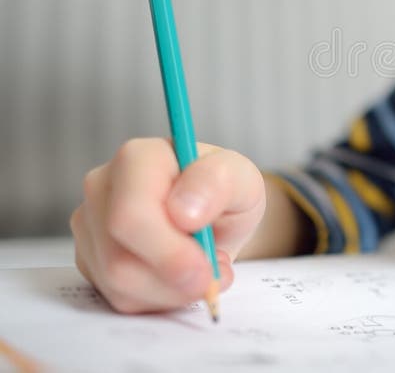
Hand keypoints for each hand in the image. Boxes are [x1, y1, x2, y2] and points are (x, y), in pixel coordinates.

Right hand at [70, 138, 265, 313]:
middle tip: (210, 279)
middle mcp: (103, 188)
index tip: (203, 266)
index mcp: (138, 158)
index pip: (131, 215)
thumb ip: (219, 183)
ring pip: (119, 283)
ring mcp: (91, 225)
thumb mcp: (243, 179)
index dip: (167, 251)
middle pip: (119, 258)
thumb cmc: (225, 193)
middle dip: (172, 279)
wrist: (216, 216)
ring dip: (171, 291)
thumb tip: (183, 211)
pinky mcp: (90, 259)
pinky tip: (180, 279)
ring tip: (203, 270)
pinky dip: (159, 298)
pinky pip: (119, 297)